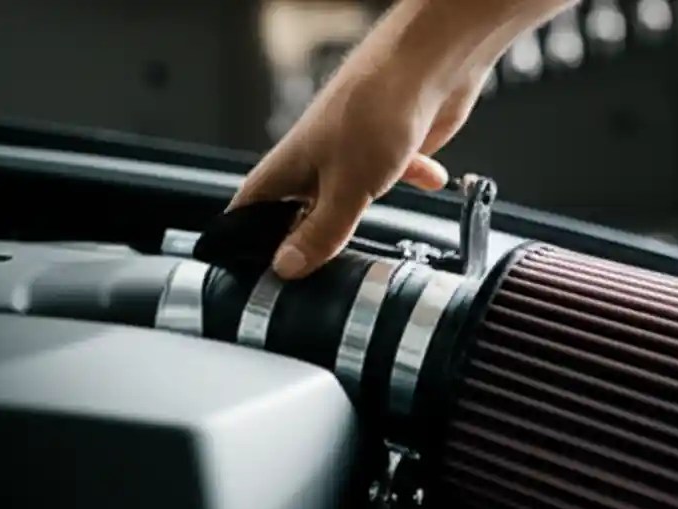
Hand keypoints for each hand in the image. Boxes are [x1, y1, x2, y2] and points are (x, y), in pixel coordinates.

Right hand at [231, 16, 492, 278]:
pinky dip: (413, 179)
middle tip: (312, 276)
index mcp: (291, 165)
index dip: (243, 238)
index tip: (246, 272)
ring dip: (357, 216)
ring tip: (363, 249)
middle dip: (305, 237)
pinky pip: (398, 169)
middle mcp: (317, 157)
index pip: (251, 206)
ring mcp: (355, 150)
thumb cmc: (377, 107)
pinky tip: (434, 184)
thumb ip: (321, 229)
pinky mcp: (393, 143)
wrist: (429, 64)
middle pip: (299, 205)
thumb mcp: (346, 187)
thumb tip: (287, 266)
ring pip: (348, 192)